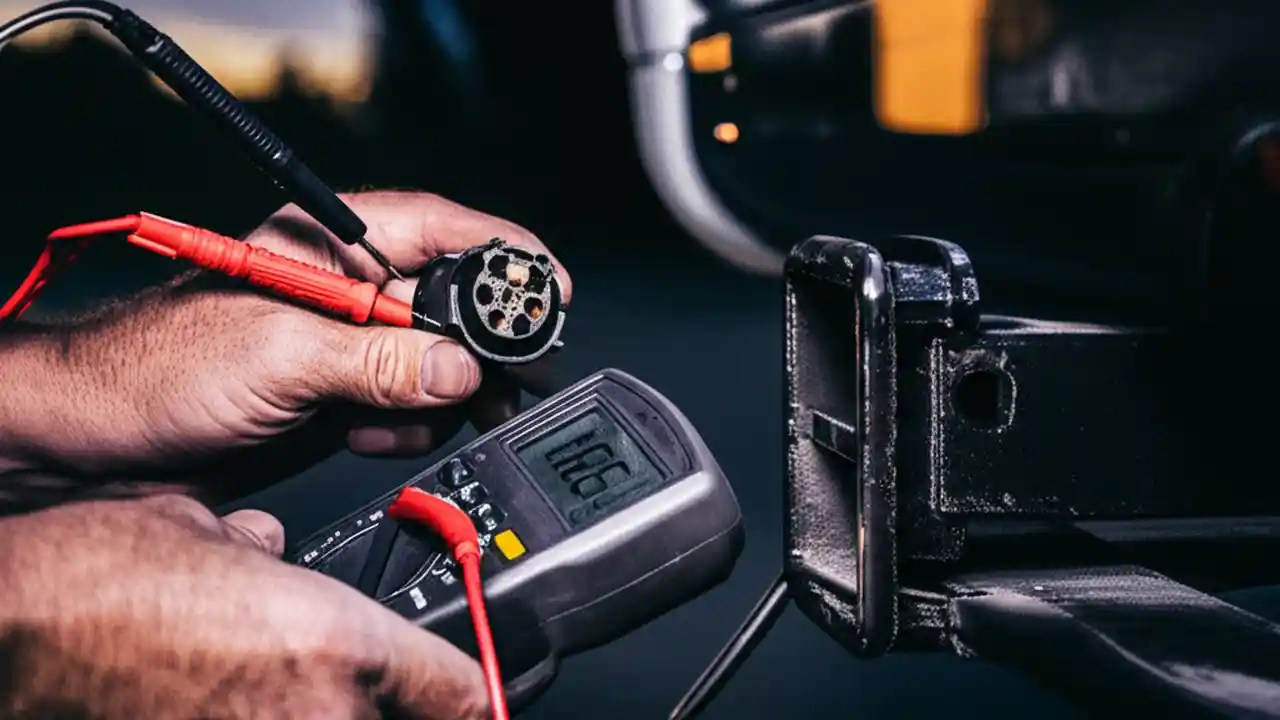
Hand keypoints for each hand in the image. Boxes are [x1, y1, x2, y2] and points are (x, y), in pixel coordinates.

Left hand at [0, 192, 571, 498]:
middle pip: (455, 301)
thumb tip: (460, 368)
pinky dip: (405, 424)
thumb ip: (378, 358)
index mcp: (334, 245)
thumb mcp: (279, 355)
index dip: (507, 257)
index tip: (552, 294)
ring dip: (434, 398)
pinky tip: (363, 432)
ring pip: (439, 360)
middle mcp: (347, 286)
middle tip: (504, 382)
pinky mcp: (340, 390)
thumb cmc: (156, 370)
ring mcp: (346, 340)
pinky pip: (408, 402)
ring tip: (387, 418)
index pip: (444, 230)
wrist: (100, 440)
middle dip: (478, 348)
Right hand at [0, 494, 486, 718]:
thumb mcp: (211, 534)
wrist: (14, 624)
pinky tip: (236, 705)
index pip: (466, 697)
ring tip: (284, 688)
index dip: (475, 695)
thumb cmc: (99, 578)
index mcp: (340, 643)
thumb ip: (270, 553)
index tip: (476, 696)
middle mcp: (324, 714)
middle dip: (398, 704)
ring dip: (336, 714)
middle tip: (365, 684)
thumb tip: (273, 552)